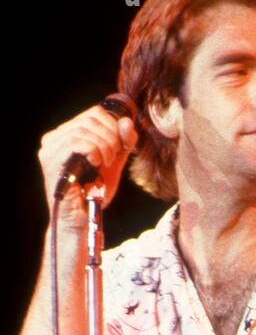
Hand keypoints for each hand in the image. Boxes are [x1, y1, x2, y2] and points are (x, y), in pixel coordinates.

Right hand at [38, 102, 138, 227]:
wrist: (81, 220)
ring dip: (104, 146)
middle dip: (111, 137)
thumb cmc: (93, 195)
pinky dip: (94, 151)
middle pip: (90, 119)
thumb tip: (127, 121)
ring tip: (105, 164)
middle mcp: (54, 139)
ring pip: (84, 129)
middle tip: (113, 158)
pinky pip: (77, 142)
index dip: (113, 126)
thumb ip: (121, 144)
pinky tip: (96, 165)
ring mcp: (50, 149)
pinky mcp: (51, 160)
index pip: (93, 114)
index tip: (120, 148)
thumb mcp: (113, 165)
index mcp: (66, 135)